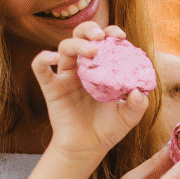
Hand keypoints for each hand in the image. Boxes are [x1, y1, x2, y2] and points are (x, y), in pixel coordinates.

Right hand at [31, 23, 145, 160]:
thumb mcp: (128, 117)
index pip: (104, 41)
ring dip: (77, 44)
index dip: (110, 32)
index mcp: (102, 68)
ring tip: (92, 50)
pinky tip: (52, 57)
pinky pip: (40, 68)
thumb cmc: (108, 129)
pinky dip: (43, 58)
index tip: (120, 36)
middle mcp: (83, 67)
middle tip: (101, 36)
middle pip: (81, 36)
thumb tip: (139, 92)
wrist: (88, 148)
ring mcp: (66, 76)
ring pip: (64, 48)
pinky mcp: (51, 88)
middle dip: (89, 29)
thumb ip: (138, 105)